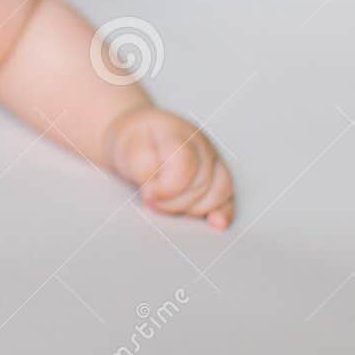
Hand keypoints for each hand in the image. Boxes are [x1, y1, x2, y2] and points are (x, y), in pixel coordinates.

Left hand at [103, 106, 234, 229]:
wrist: (140, 135)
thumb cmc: (133, 141)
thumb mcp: (125, 147)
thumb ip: (140, 165)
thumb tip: (154, 191)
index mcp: (177, 132)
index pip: (185, 164)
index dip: (167, 188)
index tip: (148, 196)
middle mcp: (201, 144)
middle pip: (201, 183)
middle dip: (173, 202)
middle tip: (152, 201)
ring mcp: (213, 159)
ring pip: (218, 193)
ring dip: (191, 208)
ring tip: (169, 205)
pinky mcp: (218, 176)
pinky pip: (228, 198)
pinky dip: (223, 212)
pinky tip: (215, 222)